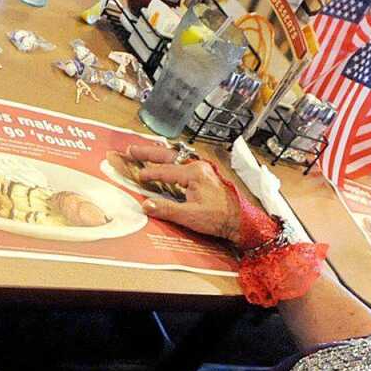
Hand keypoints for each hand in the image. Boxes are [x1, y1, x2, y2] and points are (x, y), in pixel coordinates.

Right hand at [125, 142, 241, 244]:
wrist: (239, 220)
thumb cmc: (219, 217)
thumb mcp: (191, 216)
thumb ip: (167, 209)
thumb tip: (146, 205)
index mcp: (194, 173)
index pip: (165, 171)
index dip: (149, 174)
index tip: (137, 177)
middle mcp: (198, 166)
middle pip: (167, 155)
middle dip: (148, 153)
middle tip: (131, 150)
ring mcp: (202, 168)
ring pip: (175, 156)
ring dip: (158, 155)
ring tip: (142, 152)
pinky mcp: (204, 174)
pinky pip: (182, 162)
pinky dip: (169, 161)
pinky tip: (163, 163)